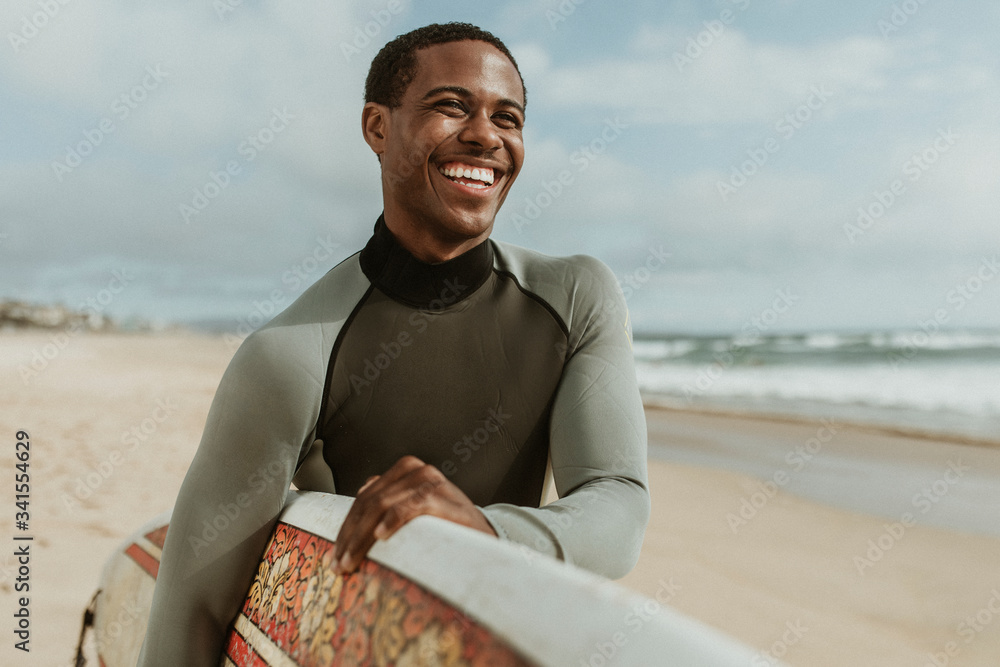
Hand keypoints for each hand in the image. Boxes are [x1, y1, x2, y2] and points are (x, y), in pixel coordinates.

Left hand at [333, 456, 496, 573]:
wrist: (483, 533)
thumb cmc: (447, 524)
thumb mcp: (415, 507)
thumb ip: (392, 496)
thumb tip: (362, 492)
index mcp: (405, 469)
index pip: (365, 499)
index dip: (347, 527)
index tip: (335, 554)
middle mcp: (414, 470)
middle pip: (369, 503)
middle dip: (350, 536)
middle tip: (338, 564)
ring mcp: (428, 480)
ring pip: (381, 506)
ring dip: (362, 537)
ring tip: (351, 560)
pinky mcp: (440, 496)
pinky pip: (410, 506)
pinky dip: (393, 520)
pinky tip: (381, 536)